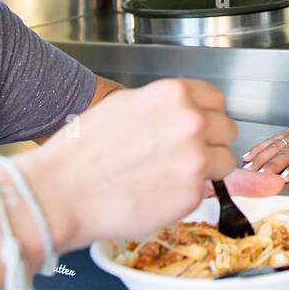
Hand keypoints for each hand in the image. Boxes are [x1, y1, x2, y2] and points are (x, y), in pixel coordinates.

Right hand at [20, 78, 283, 250]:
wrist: (62, 191)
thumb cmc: (83, 150)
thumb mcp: (125, 105)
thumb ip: (163, 106)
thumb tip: (183, 113)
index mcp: (174, 94)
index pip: (216, 99)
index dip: (207, 115)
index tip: (200, 127)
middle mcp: (192, 122)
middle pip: (227, 130)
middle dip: (211, 142)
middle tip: (185, 155)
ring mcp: (196, 159)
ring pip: (225, 162)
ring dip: (207, 170)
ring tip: (173, 176)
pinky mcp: (192, 193)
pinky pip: (205, 192)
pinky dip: (188, 195)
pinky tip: (159, 193)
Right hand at [240, 108, 288, 180]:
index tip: (285, 177)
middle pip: (285, 153)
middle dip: (271, 165)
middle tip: (259, 177)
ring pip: (274, 146)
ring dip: (261, 158)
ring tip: (249, 169)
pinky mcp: (288, 133)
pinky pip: (271, 140)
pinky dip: (258, 148)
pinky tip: (248, 156)